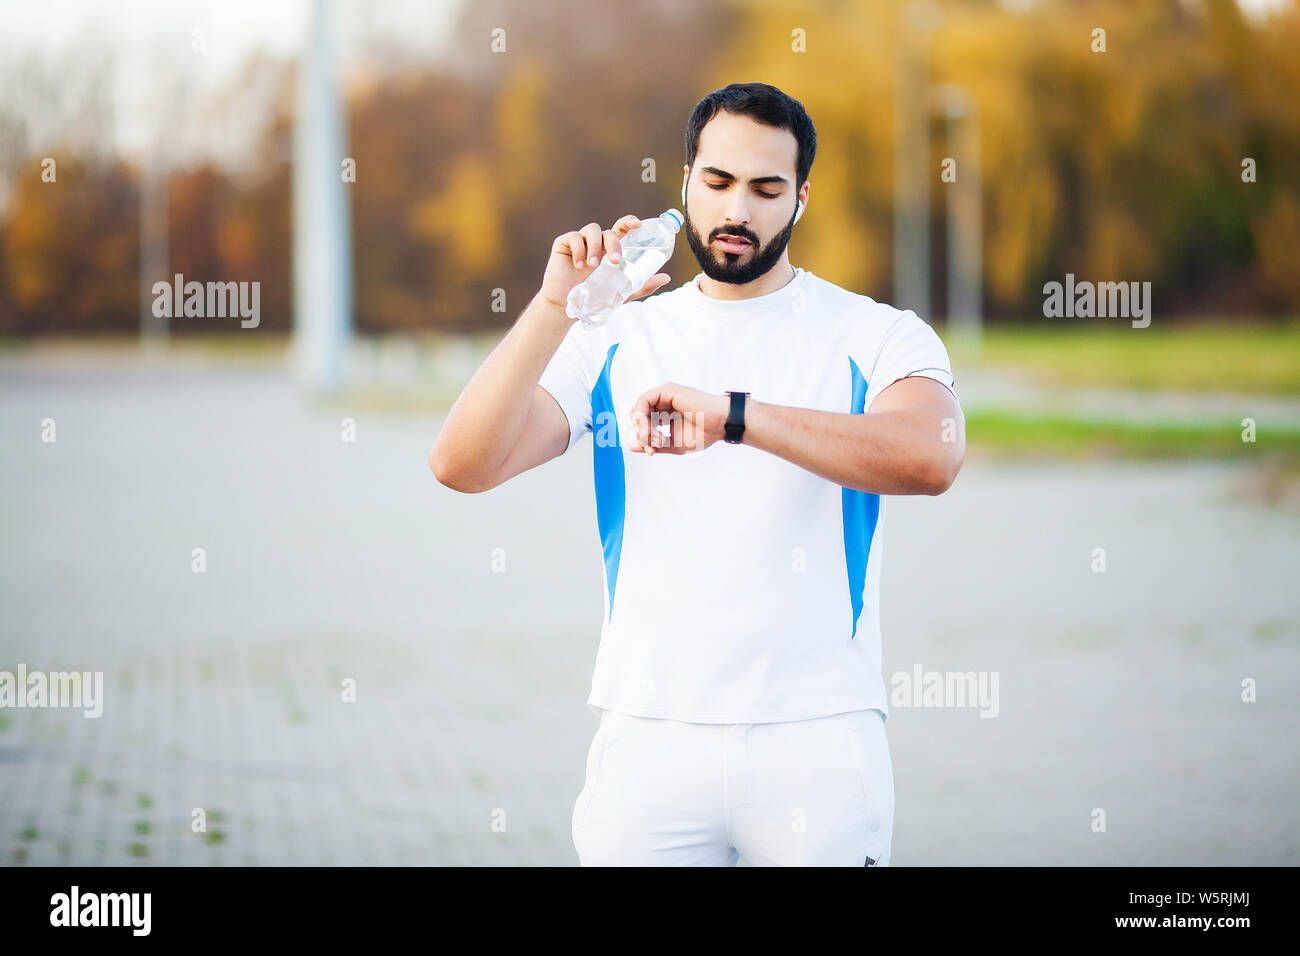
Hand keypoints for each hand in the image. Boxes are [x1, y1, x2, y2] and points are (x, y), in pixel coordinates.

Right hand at [540, 214, 670, 309]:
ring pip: (592, 230)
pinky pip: (574, 237)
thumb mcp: (621, 292)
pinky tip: (578, 266)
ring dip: (595, 247)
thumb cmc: (594, 297)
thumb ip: (642, 285)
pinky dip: (578, 250)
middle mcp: (596, 242)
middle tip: (615, 262)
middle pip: (609, 232)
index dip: (629, 222)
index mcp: (609, 249)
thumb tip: (667, 277)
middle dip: (614, 244)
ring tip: (592, 267)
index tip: (637, 225)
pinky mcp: (563, 243)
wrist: (566, 307)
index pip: (621, 229)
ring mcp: (580, 242)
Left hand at [627, 382, 729, 454]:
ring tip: (655, 439)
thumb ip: (653, 444)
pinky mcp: (667, 390)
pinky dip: (643, 417)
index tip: (652, 452)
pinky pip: (644, 401)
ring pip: (638, 410)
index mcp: (664, 414)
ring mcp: (664, 395)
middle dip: (641, 434)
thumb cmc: (703, 434)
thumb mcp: (673, 444)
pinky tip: (652, 429)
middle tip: (652, 446)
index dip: (643, 439)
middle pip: (638, 417)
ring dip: (642, 428)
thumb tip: (631, 445)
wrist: (721, 425)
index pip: (642, 425)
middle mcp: (662, 403)